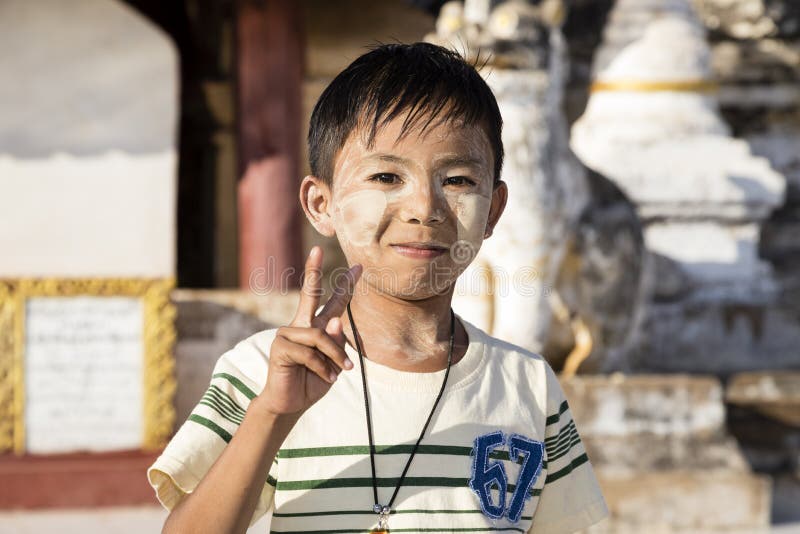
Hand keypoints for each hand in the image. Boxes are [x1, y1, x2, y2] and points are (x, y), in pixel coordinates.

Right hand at [258, 246, 361, 415]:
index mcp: (318, 327)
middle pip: (308, 293)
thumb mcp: (334, 363)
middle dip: (313, 270)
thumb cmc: (313, 382)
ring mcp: (288, 333)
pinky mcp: (280, 346)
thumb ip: (336, 343)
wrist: (291, 403)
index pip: (334, 302)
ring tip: (339, 373)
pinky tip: (325, 377)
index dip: (346, 286)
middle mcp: (302, 325)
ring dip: (334, 356)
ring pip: (320, 335)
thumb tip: (335, 321)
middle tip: (317, 249)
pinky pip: (308, 352)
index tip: (358, 267)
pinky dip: (321, 366)